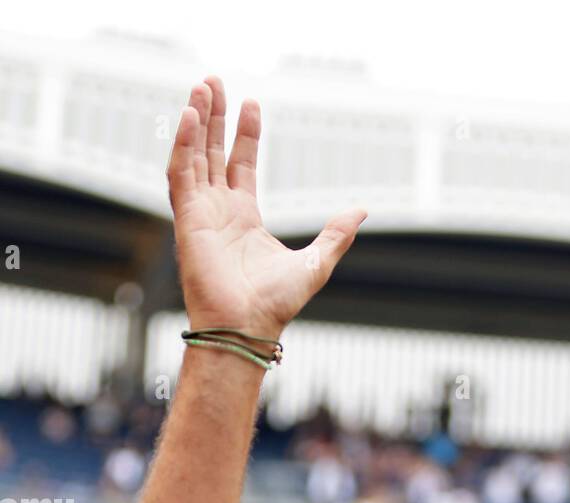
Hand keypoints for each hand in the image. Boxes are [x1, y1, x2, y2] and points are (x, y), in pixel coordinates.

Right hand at [168, 77, 366, 340]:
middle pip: (213, 152)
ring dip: (195, 121)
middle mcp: (219, 211)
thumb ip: (336, 234)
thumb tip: (361, 210)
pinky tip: (190, 117)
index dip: (246, 134)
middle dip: (214, 116)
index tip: (252, 104)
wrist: (248, 327)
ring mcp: (200, 213)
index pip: (242, 165)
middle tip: (214, 81)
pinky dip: (183, 145)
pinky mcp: (187, 220)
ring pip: (194, 155)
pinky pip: (180, 174)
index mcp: (245, 218)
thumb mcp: (316, 263)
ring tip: (202, 86)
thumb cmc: (275, 304)